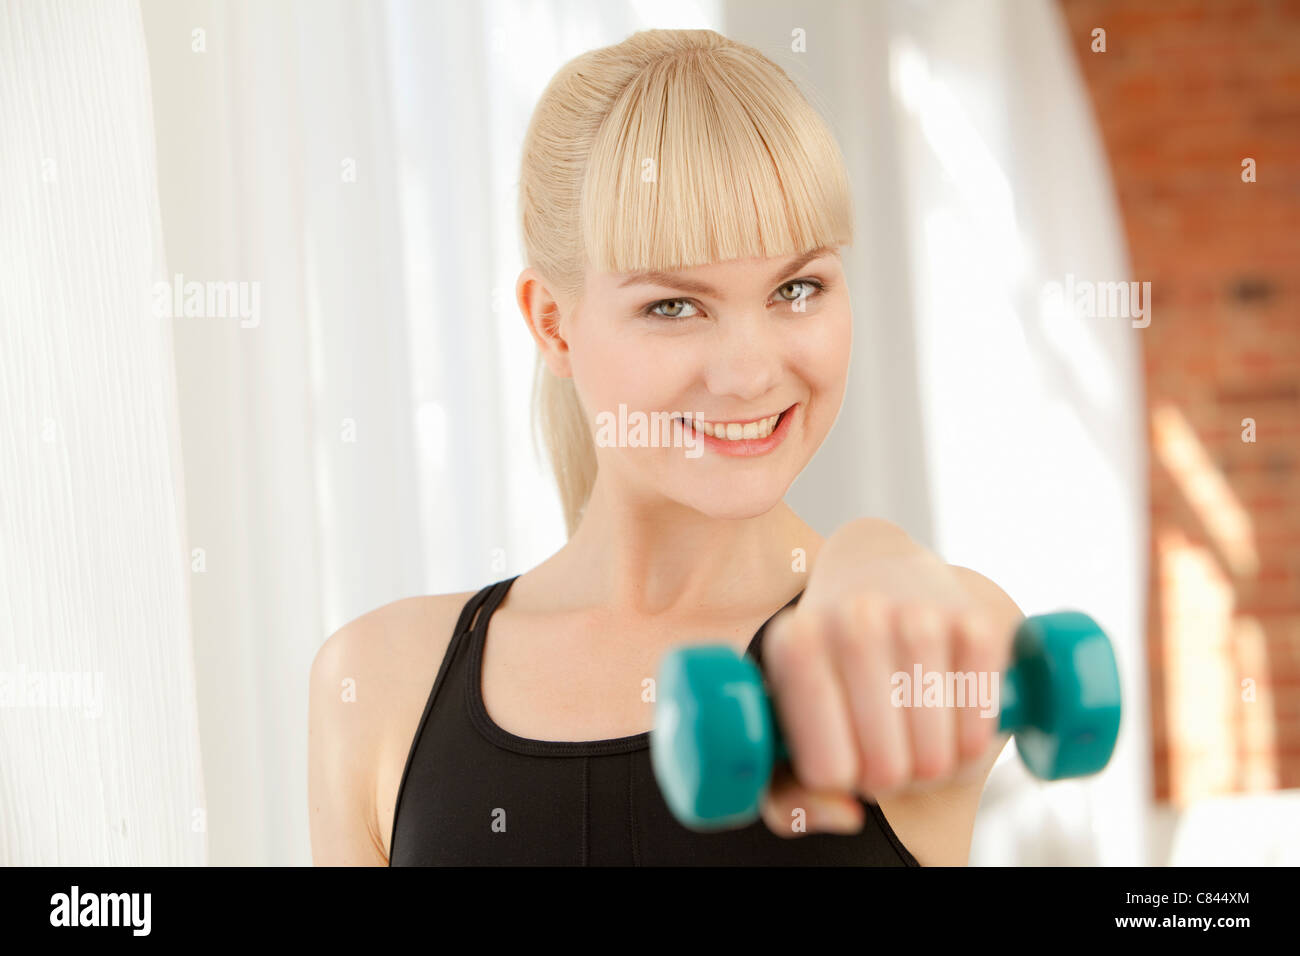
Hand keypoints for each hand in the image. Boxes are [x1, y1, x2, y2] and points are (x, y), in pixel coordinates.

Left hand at [758, 592, 1012, 836]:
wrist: (879, 571)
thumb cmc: (829, 669)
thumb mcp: (787, 722)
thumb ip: (788, 795)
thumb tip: (847, 814)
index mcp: (794, 645)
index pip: (827, 768)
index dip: (844, 780)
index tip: (845, 756)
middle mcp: (853, 618)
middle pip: (885, 768)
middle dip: (892, 779)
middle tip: (889, 752)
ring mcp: (917, 613)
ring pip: (937, 752)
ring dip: (936, 766)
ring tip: (919, 741)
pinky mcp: (974, 617)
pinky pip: (983, 719)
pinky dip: (975, 738)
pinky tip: (955, 722)